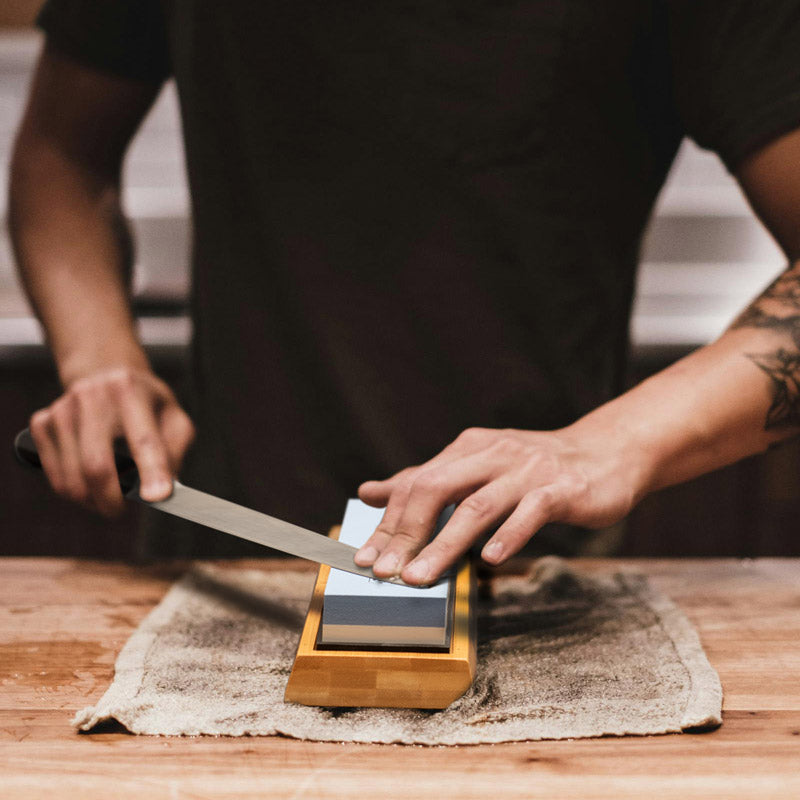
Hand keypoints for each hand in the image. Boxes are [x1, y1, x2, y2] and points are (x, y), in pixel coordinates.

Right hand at [29, 366, 194, 514]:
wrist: (105, 374)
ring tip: (109, 493)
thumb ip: (175, 451)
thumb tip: (164, 491)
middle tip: (121, 511)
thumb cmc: (147, 406)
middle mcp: (92, 396)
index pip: (143, 439)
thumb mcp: (174, 418)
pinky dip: (74, 489)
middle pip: (96, 466)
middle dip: (111, 500)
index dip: (152, 471)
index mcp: (131, 391)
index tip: (158, 497)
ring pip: (72, 478)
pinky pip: (55, 476)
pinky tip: (89, 479)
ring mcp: (63, 409)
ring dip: (92, 499)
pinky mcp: (42, 423)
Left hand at [355, 426, 643, 584]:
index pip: (417, 483)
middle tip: (384, 571)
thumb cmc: (535, 468)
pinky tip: (491, 559)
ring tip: (419, 577)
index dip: (389, 521)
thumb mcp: (477, 465)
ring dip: (445, 544)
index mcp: (468, 448)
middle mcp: (493, 454)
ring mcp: (528, 470)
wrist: (607, 453)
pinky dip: (509, 535)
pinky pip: (531, 512)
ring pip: (478, 506)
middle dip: (406, 533)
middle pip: (438, 490)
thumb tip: (371, 492)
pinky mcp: (561, 489)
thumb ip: (427, 480)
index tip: (366, 557)